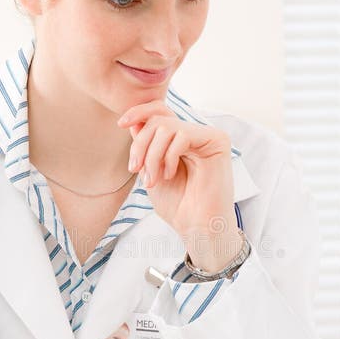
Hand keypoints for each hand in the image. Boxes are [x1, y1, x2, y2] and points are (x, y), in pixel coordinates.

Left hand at [117, 100, 237, 250]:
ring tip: (154, 179)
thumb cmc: (177, 205)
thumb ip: (145, 145)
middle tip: (136, 169)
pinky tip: (170, 174)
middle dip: (140, 145)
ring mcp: (207, 137)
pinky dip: (169, 156)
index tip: (121, 124)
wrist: (196, 228)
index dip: (139, 112)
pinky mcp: (218, 141)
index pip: (159, 110)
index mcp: (179, 140)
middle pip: (158, 119)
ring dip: (152, 155)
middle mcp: (194, 135)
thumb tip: (135, 121)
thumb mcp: (151, 171)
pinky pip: (183, 134)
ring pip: (167, 126)